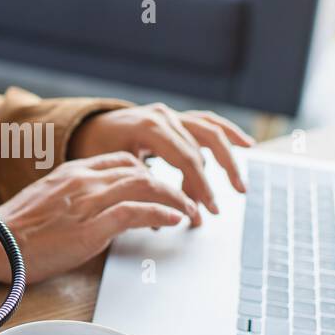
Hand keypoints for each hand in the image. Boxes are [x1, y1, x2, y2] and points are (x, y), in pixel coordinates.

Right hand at [0, 152, 201, 285]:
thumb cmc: (13, 233)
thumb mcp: (45, 205)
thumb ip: (72, 201)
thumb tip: (92, 214)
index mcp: (71, 172)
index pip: (122, 161)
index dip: (149, 174)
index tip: (162, 188)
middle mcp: (83, 180)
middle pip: (141, 171)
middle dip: (170, 186)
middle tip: (187, 202)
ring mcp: (88, 202)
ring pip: (147, 187)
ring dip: (176, 200)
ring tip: (191, 213)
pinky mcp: (91, 227)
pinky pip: (137, 212)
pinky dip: (162, 214)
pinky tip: (175, 220)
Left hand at [68, 103, 253, 212]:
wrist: (88, 128)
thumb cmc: (95, 150)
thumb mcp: (112, 169)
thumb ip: (139, 189)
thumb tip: (161, 219)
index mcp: (149, 127)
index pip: (185, 159)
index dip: (199, 186)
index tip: (205, 210)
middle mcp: (164, 116)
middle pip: (199, 149)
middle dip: (210, 183)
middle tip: (216, 209)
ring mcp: (172, 114)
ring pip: (210, 133)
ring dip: (227, 160)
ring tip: (239, 186)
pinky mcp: (177, 117)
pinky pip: (208, 122)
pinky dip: (229, 132)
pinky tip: (247, 144)